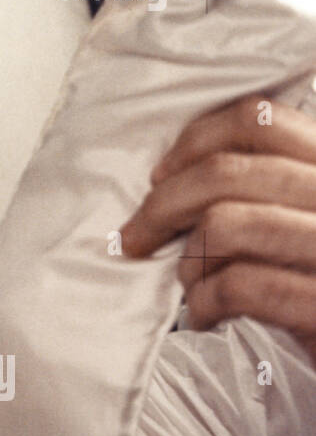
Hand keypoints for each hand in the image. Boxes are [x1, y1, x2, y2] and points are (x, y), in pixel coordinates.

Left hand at [120, 94, 315, 358]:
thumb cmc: (315, 280)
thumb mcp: (305, 219)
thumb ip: (269, 187)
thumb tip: (172, 175)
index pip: (258, 119)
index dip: (194, 142)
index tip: (160, 177)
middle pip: (226, 172)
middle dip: (162, 207)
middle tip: (137, 238)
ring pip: (225, 224)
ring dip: (189, 260)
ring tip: (192, 286)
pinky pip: (240, 285)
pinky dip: (205, 302)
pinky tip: (207, 317)